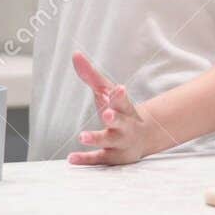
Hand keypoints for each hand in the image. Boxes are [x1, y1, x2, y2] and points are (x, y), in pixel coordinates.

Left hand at [68, 51, 164, 165]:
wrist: (142, 137)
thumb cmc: (119, 110)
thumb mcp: (107, 91)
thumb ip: (90, 75)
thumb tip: (75, 54)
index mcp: (125, 108)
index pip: (122, 100)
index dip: (119, 95)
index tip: (118, 88)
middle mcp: (126, 126)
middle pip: (121, 122)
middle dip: (115, 118)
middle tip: (106, 114)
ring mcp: (121, 143)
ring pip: (110, 142)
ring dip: (97, 139)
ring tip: (82, 136)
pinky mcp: (114, 157)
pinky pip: (99, 159)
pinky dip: (86, 159)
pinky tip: (72, 158)